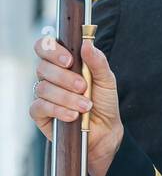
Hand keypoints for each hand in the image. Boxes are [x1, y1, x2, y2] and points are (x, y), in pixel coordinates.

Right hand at [30, 35, 122, 175]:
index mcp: (64, 64)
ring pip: (43, 88)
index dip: (52, 50)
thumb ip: (98, 62)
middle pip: (43, 67)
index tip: (69, 60)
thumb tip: (87, 44)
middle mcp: (50, 77)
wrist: (106, 131)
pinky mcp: (40, 113)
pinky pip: (39, 106)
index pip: (45, 47)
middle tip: (83, 87)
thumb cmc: (104, 103)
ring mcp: (43, 95)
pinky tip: (73, 116)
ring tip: (86, 106)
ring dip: (67, 97)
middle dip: (65, 77)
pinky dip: (58, 110)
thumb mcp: (107, 80)